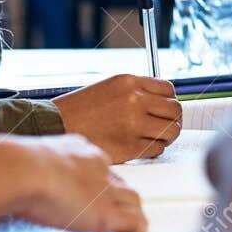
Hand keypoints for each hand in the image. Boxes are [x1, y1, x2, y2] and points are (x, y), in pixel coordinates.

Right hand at [0, 134, 147, 231]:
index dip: (102, 184)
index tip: (97, 196)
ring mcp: (105, 189)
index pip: (100, 167)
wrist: (17, 170)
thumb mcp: (24, 161)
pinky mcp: (107, 213)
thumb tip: (7, 176)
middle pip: (120, 184)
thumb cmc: (10, 166)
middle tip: (118, 216)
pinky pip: (134, 223)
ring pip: (132, 202)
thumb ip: (29, 171)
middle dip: (120, 200)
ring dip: (133, 217)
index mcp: (78, 149)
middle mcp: (98, 166)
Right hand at [54, 73, 181, 161]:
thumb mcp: (109, 86)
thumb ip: (136, 91)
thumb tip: (163, 101)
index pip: (169, 89)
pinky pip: (157, 148)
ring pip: (172, 130)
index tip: (165, 107)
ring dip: (168, 135)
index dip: (170, 100)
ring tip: (156, 136)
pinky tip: (144, 146)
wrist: (56, 125)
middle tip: (165, 124)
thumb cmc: (81, 108)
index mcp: (129, 82)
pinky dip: (155, 149)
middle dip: (173, 118)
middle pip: (175, 110)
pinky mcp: (130, 146)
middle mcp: (135, 100)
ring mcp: (134, 124)